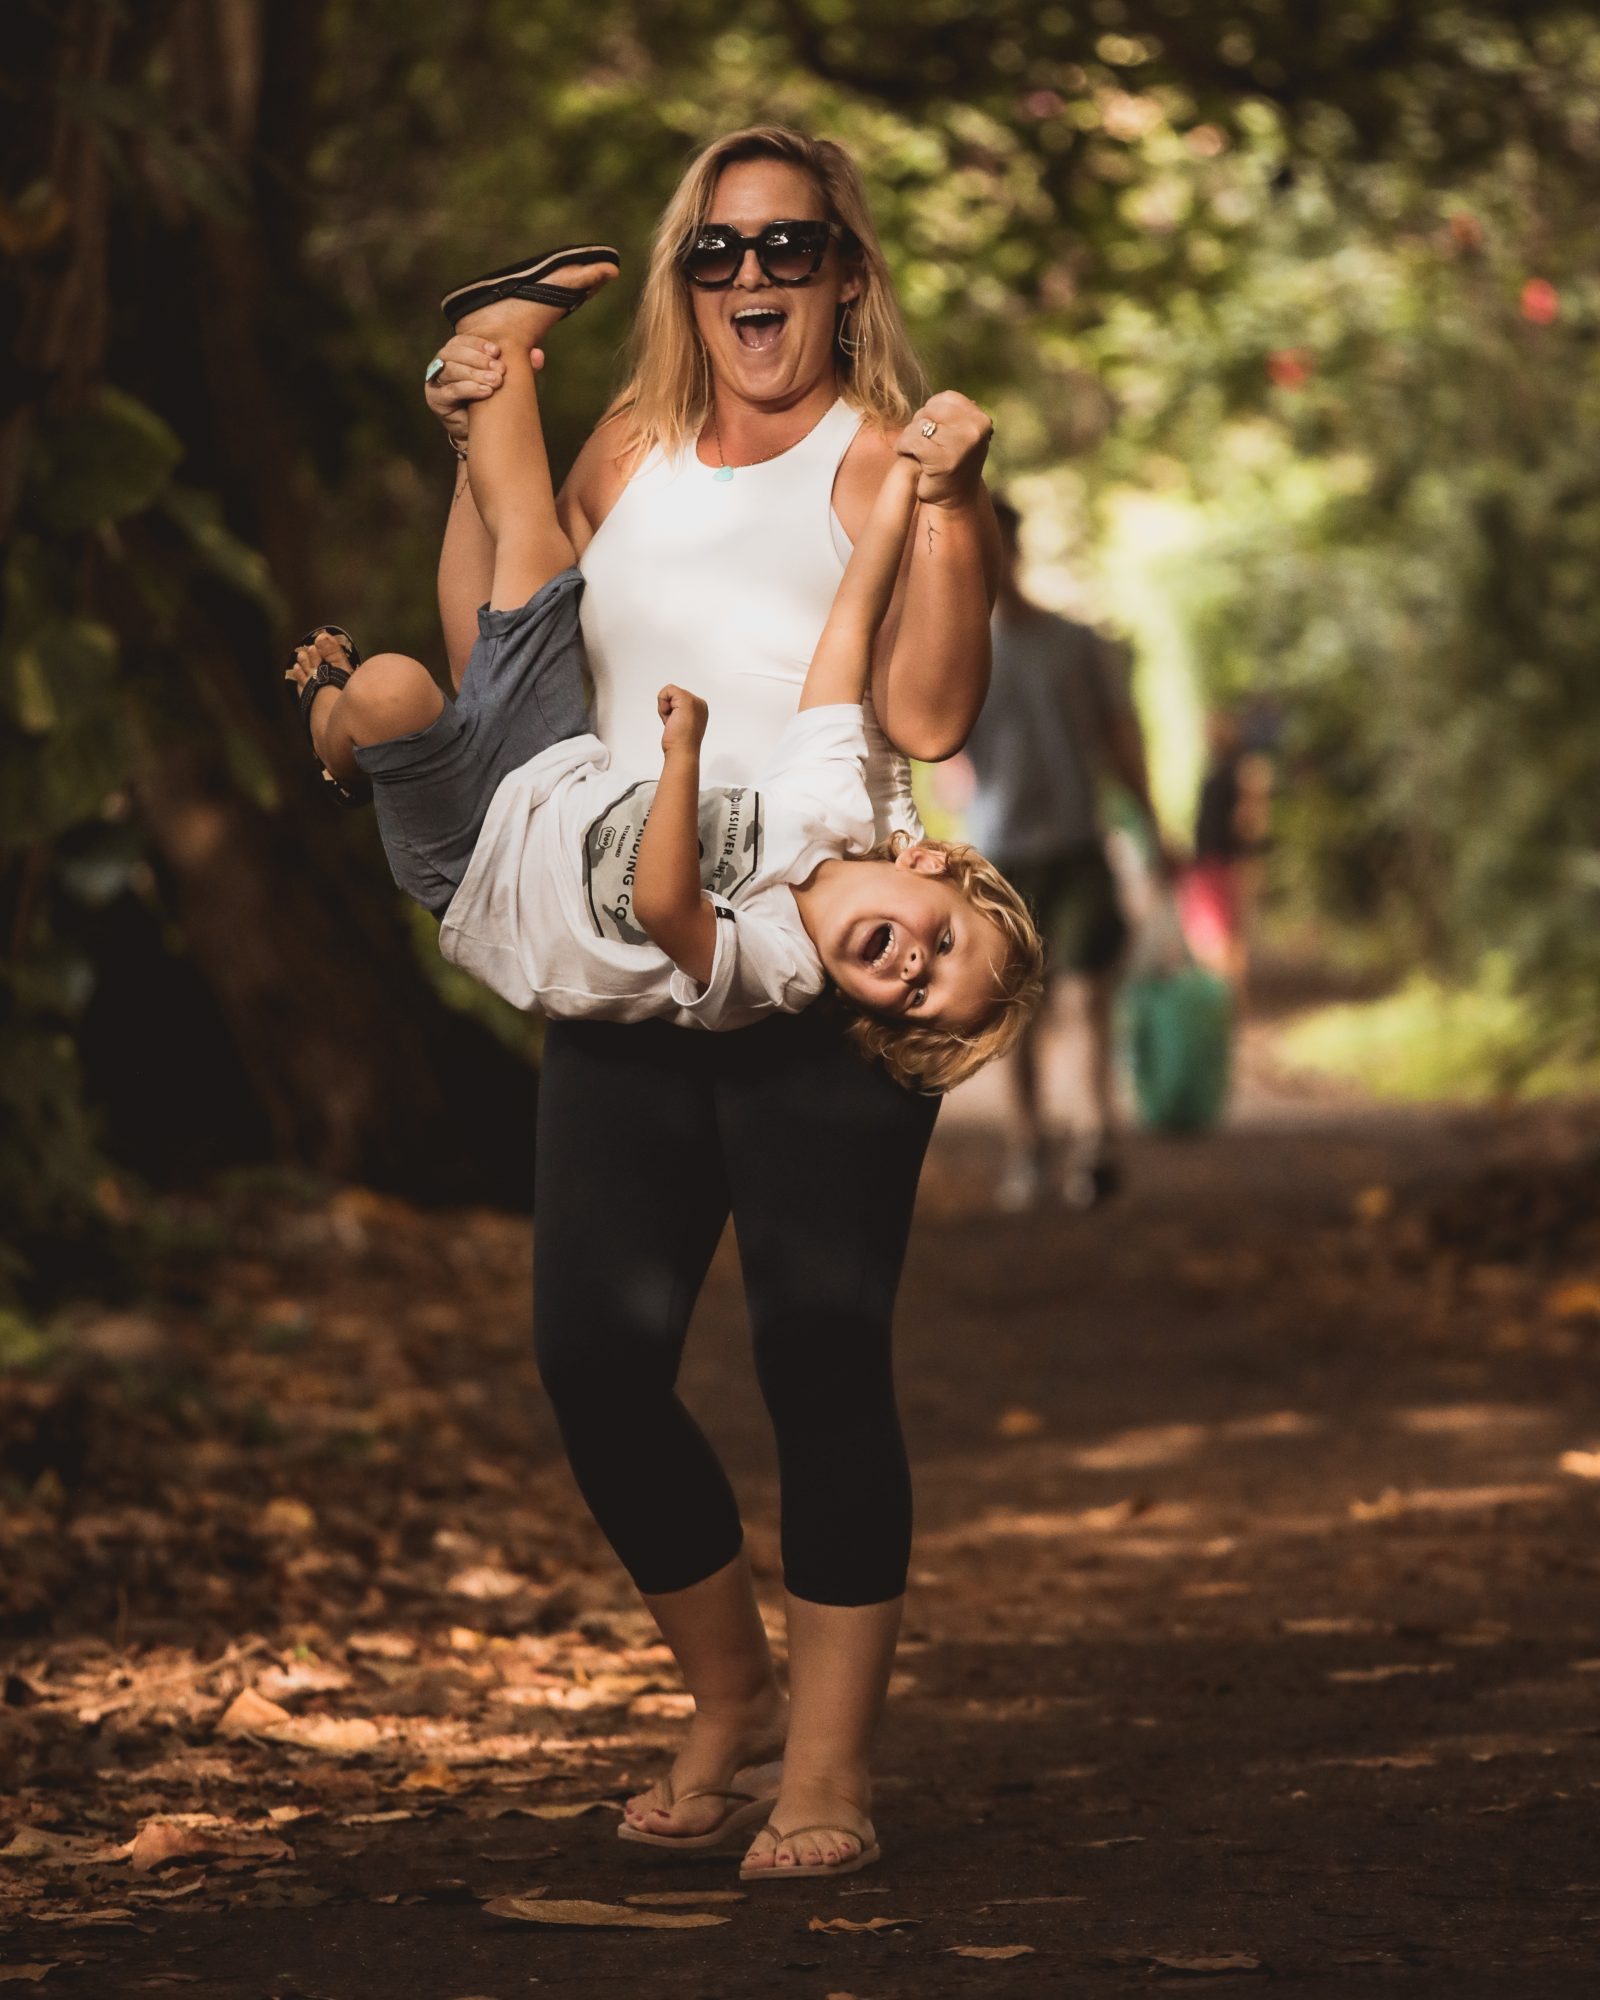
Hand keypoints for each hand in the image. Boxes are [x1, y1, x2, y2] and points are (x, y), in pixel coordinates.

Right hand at [424, 334, 544, 450]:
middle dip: (478, 359)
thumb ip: (522, 366)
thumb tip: (538, 354)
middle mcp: (442, 365)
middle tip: (500, 369)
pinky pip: (451, 390)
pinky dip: (469, 389)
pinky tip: (486, 392)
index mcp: (455, 354)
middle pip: (453, 352)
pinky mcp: (435, 400)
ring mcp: (435, 382)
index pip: (461, 340)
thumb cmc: (493, 401)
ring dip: (475, 373)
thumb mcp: (508, 380)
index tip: (497, 351)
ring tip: (496, 381)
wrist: (481, 432)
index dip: (478, 343)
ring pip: (451, 370)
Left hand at [657, 684, 707, 753]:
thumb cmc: (681, 744)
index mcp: (701, 709)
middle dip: (668, 709)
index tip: (677, 725)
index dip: (672, 711)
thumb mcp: (682, 724)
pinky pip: (668, 690)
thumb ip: (679, 713)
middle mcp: (700, 704)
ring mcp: (694, 701)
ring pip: (670, 692)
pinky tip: (670, 718)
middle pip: (674, 695)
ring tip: (673, 722)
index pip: (678, 699)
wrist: (683, 752)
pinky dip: (662, 703)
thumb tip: (671, 710)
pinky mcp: (686, 700)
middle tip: (675, 724)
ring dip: (665, 709)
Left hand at [893, 390, 993, 507]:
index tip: (933, 431)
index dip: (932, 412)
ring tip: (914, 451)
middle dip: (919, 424)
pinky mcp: (943, 460)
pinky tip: (905, 454)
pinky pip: (912, 440)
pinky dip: (903, 446)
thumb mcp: (960, 433)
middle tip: (921, 443)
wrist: (953, 500)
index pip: (946, 398)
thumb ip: (953, 414)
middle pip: (930, 410)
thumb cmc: (952, 463)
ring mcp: (961, 445)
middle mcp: (975, 429)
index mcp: (981, 419)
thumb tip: (936, 400)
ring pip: (919, 424)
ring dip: (909, 436)